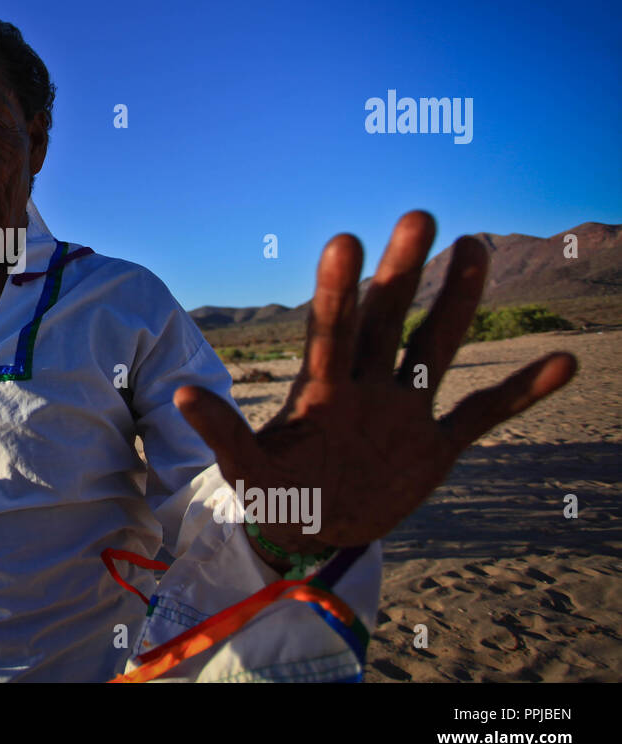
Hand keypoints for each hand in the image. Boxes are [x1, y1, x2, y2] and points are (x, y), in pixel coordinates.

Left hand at [174, 211, 576, 555]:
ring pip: (436, 346)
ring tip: (477, 246)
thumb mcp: (247, 472)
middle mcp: (366, 386)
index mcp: (321, 389)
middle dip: (401, 271)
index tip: (345, 242)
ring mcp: (404, 411)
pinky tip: (563, 361)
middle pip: (387, 320)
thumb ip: (223, 435)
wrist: (315, 529)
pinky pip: (485, 414)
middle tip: (418, 214)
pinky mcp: (436, 445)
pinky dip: (521, 392)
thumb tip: (179, 396)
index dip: (337, 290)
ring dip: (457, 301)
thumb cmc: (275, 493)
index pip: (330, 329)